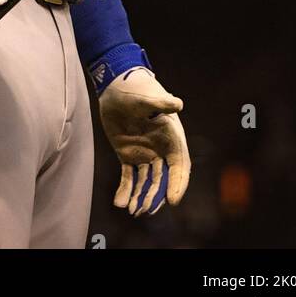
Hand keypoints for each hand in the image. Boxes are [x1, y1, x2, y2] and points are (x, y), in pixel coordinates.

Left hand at [98, 67, 189, 215]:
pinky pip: (129, 176)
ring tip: (133, 210)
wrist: (116, 86)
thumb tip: (178, 103)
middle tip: (146, 210)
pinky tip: (119, 202)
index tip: (172, 200)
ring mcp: (144, 153)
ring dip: (141, 197)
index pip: (179, 166)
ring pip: (146, 181)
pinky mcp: (128, 154)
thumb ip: (161, 104)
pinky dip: (125, 189)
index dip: (177, 183)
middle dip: (155, 196)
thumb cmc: (136, 89)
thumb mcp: (147, 97)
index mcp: (171, 138)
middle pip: (162, 179)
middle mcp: (160, 149)